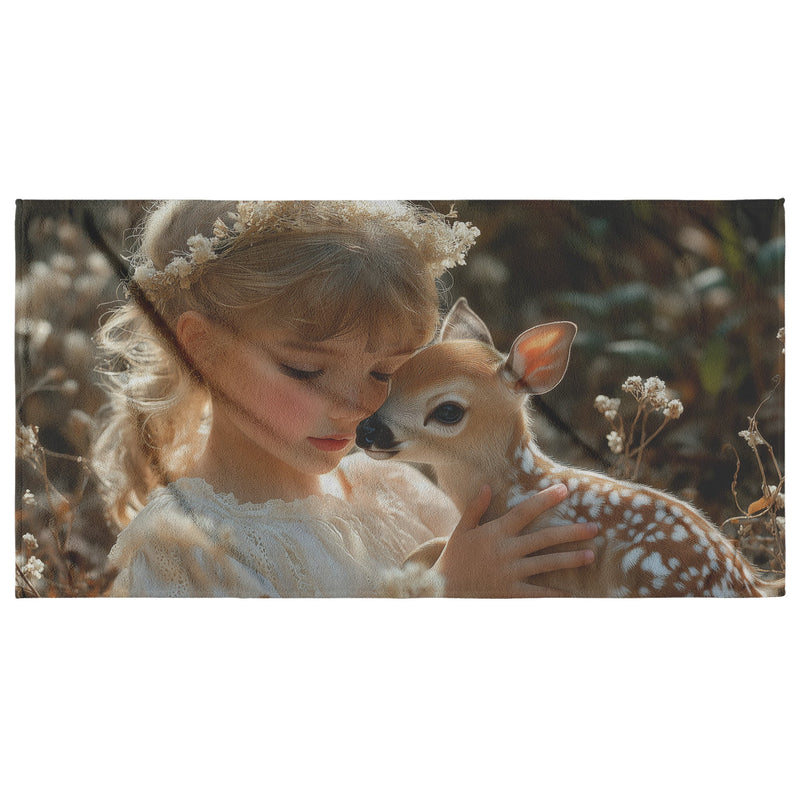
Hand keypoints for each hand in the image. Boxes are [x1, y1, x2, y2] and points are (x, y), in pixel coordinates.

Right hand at [434, 484, 595, 597]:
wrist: (442, 591)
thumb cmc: (453, 559)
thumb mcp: (461, 530)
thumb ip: (475, 508)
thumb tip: (485, 485)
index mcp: (495, 532)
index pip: (525, 511)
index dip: (546, 499)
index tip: (565, 490)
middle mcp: (506, 550)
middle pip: (545, 538)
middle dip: (572, 532)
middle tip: (594, 527)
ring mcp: (510, 573)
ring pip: (547, 563)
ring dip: (571, 559)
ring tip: (590, 555)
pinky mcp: (510, 593)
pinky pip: (538, 593)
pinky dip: (555, 594)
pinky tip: (572, 593)